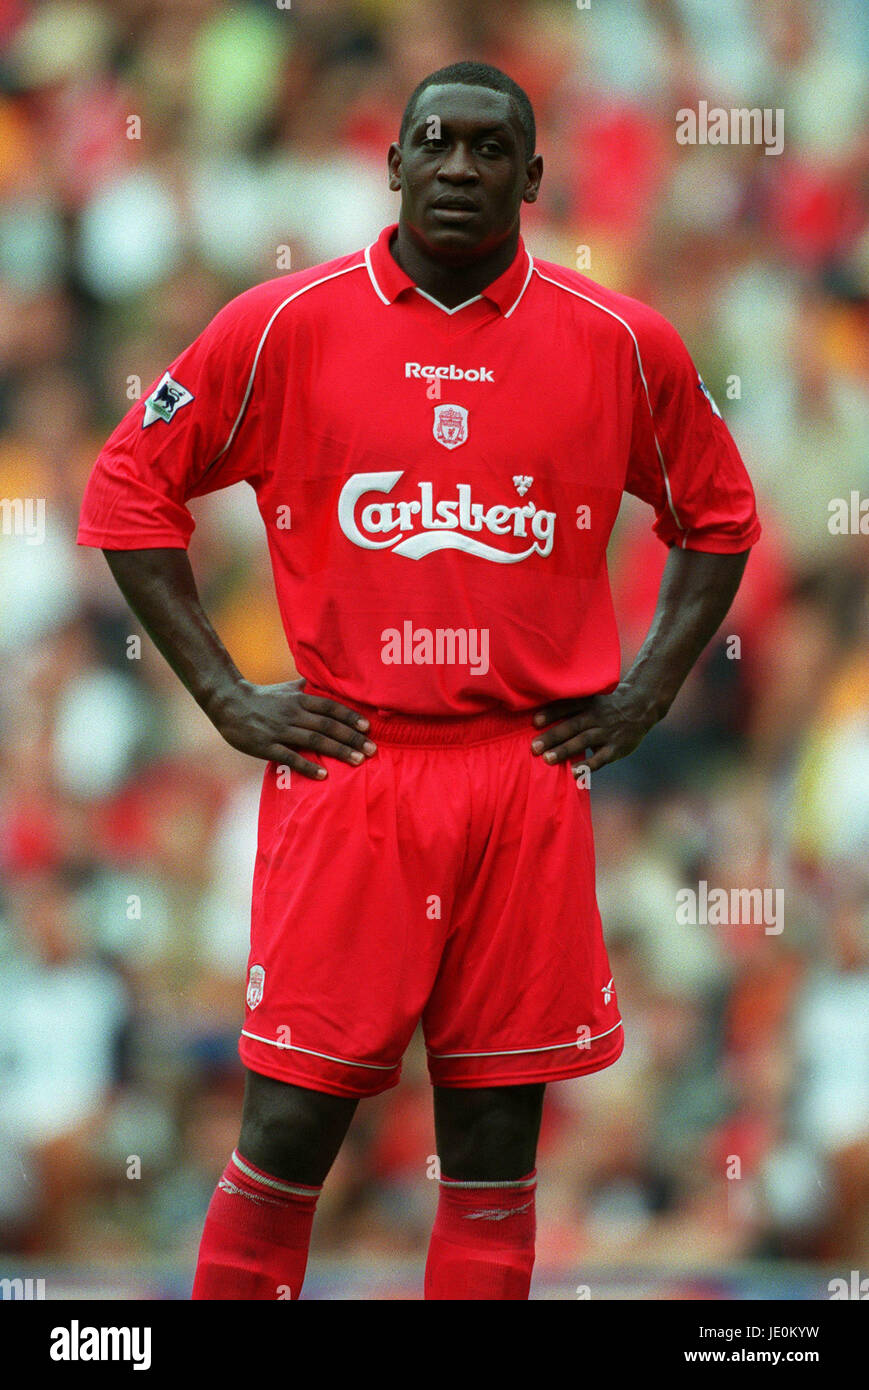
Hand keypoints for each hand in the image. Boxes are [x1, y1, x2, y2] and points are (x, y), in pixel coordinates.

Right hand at [211, 677, 376, 778]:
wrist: (228, 703)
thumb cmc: (261, 697)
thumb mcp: (286, 688)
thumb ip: (307, 687)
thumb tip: (326, 680)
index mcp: (299, 698)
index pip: (330, 707)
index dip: (350, 716)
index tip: (368, 727)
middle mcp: (293, 713)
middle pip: (327, 725)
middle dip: (351, 737)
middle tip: (372, 749)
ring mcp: (280, 729)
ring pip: (314, 741)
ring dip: (338, 751)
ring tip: (358, 760)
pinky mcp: (266, 746)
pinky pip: (290, 757)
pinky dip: (308, 766)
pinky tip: (323, 776)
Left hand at [531, 683, 659, 773]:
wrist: (641, 707)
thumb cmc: (606, 705)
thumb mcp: (592, 698)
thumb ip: (570, 707)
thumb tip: (537, 717)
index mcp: (589, 702)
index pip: (568, 706)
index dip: (552, 713)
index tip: (534, 721)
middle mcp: (597, 716)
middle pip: (573, 725)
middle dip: (553, 736)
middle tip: (534, 747)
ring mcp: (607, 732)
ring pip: (584, 741)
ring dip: (565, 750)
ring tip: (547, 759)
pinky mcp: (616, 748)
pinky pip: (600, 758)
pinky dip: (587, 766)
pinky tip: (574, 773)